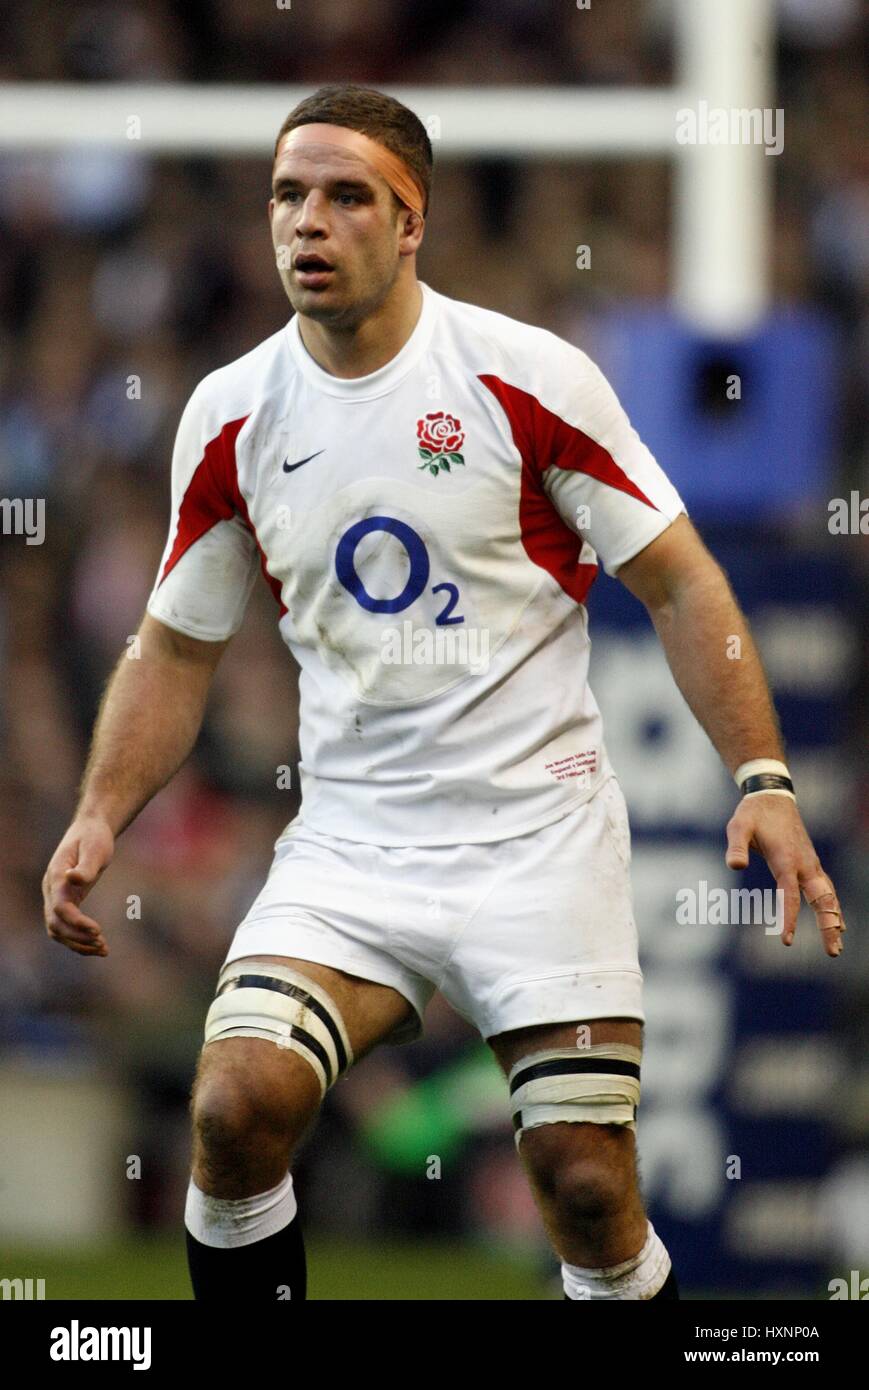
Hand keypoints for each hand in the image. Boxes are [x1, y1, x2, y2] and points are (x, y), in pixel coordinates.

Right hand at [42, 816, 114, 955]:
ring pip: (58, 930)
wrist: (90, 830)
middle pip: (55, 924)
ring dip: (78, 943)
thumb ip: (85, 866)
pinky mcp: (66, 901)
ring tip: (103, 950)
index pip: (60, 908)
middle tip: (103, 944)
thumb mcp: (94, 848)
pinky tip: (99, 945)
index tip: (98, 930)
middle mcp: (52, 890)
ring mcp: (56, 897)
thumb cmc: (93, 837)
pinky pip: (67, 927)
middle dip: (77, 938)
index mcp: (56, 877)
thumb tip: (73, 878)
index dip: (77, 922)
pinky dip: (80, 939)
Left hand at [725, 795, 844, 955]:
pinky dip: (832, 907)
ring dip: (834, 919)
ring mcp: (811, 864)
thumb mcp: (738, 826)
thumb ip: (736, 846)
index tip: (786, 940)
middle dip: (828, 925)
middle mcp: (804, 864)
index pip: (789, 894)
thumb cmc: (752, 814)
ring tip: (837, 946)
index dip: (789, 917)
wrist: (772, 797)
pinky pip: (826, 889)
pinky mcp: (811, 864)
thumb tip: (735, 866)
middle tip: (833, 952)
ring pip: (828, 896)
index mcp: (786, 859)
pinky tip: (836, 922)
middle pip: (821, 899)